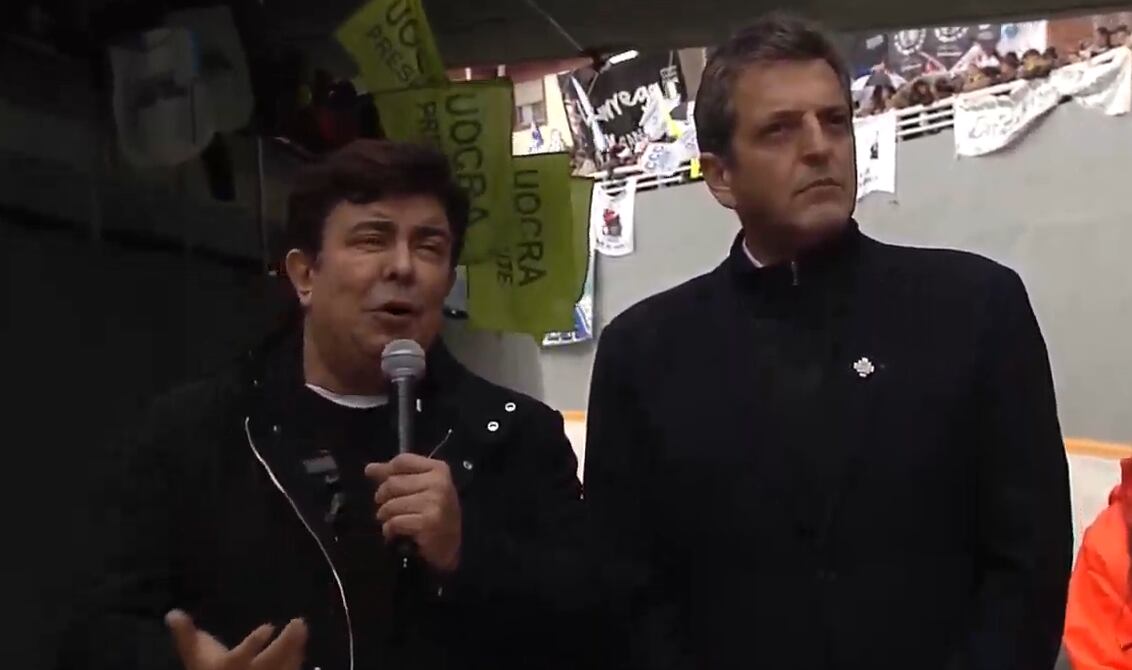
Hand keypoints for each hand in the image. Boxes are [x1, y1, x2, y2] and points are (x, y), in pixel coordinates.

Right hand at [165, 610, 306, 669]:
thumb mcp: (194, 655)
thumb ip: (186, 633)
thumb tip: (172, 613)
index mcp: (229, 666)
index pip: (241, 657)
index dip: (254, 644)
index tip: (269, 626)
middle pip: (270, 661)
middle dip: (286, 644)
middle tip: (299, 623)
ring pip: (285, 668)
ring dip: (296, 649)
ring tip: (301, 627)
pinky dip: (297, 660)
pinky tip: (301, 648)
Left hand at [365, 454, 461, 573]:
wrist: (449, 544)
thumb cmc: (434, 513)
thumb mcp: (421, 488)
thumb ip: (396, 476)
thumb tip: (369, 468)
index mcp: (438, 469)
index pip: (402, 461)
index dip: (386, 471)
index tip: (380, 482)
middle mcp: (439, 483)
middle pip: (393, 482)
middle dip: (383, 497)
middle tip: (387, 508)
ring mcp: (434, 502)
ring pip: (391, 504)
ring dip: (386, 516)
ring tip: (393, 521)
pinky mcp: (427, 523)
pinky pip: (394, 522)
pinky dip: (390, 529)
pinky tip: (396, 533)